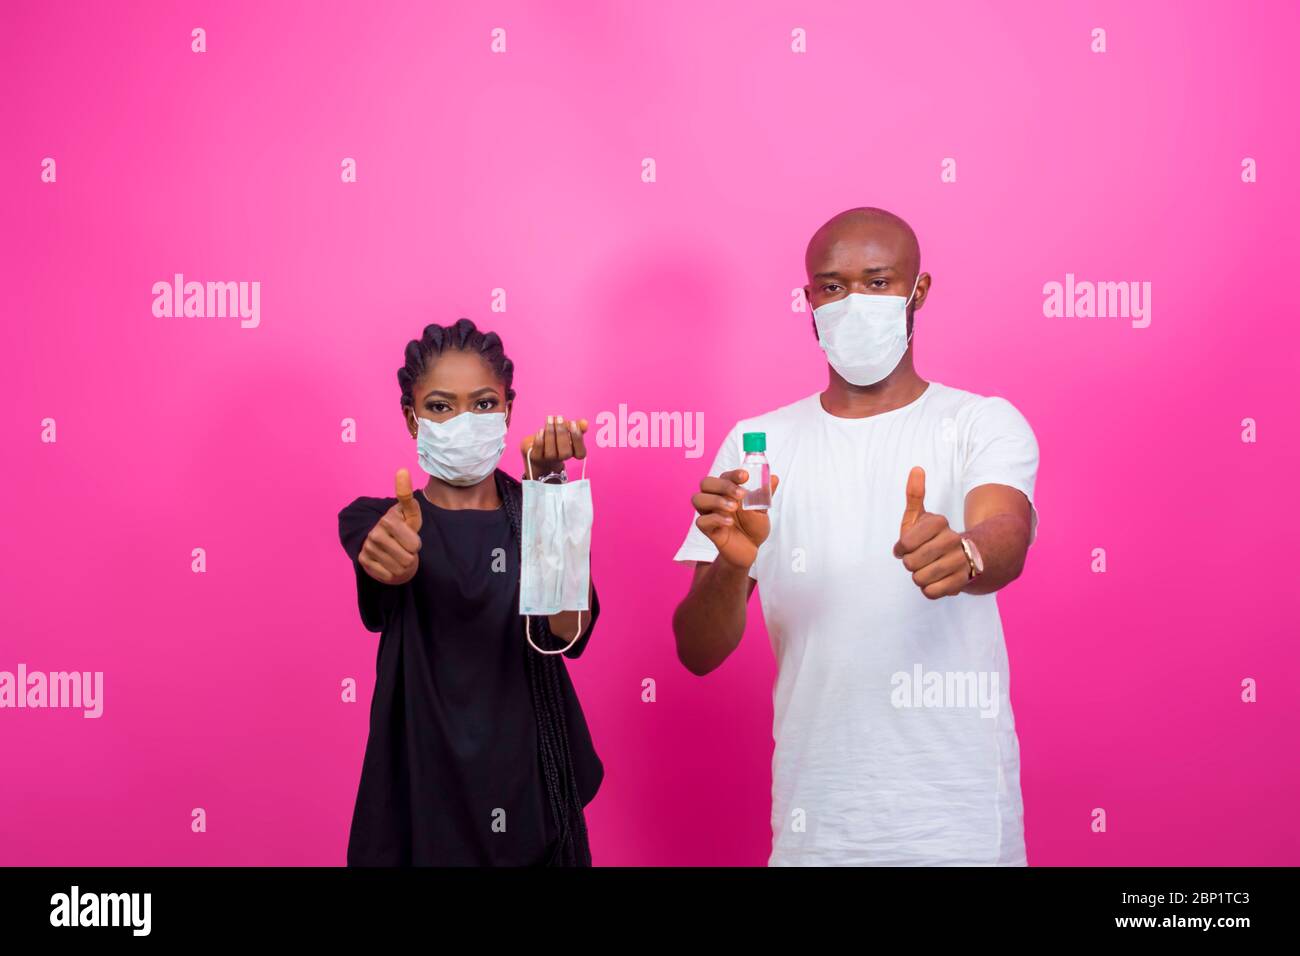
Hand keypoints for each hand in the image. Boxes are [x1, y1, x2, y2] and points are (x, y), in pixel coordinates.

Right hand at [358, 468, 422, 584]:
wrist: (382, 542)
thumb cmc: (402, 527)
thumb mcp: (410, 515)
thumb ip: (408, 496)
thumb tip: (402, 470)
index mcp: (388, 520)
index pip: (415, 545)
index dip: (416, 544)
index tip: (410, 538)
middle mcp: (375, 533)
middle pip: (408, 559)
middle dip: (410, 556)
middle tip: (403, 547)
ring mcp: (367, 548)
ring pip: (398, 570)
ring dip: (402, 566)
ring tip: (397, 554)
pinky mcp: (363, 561)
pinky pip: (387, 576)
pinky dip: (391, 573)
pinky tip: (388, 563)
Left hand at [521, 415, 588, 476]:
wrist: (538, 451)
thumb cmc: (556, 439)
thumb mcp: (567, 431)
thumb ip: (578, 426)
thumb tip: (585, 423)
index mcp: (573, 452)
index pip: (580, 453)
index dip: (578, 439)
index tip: (573, 424)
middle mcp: (561, 458)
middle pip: (565, 453)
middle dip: (562, 434)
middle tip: (559, 418)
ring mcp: (548, 459)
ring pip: (551, 452)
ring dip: (550, 434)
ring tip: (549, 419)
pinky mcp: (536, 458)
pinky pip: (538, 451)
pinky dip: (540, 440)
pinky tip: (541, 430)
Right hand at [692, 469, 779, 570]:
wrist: (750, 549)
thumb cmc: (753, 526)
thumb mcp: (762, 510)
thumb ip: (765, 495)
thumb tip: (774, 478)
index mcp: (727, 490)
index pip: (724, 476)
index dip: (733, 474)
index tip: (746, 476)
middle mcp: (715, 499)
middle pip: (706, 483)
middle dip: (723, 485)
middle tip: (741, 494)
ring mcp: (709, 514)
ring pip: (698, 499)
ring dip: (716, 500)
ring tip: (733, 507)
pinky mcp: (707, 530)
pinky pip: (701, 521)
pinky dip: (715, 519)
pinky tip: (729, 522)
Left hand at [892, 466, 969, 599]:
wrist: (967, 556)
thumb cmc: (933, 537)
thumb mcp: (921, 516)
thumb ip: (915, 494)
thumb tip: (916, 468)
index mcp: (939, 523)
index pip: (904, 543)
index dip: (901, 548)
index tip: (905, 547)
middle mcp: (952, 540)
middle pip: (910, 563)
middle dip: (910, 564)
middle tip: (919, 559)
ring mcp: (960, 562)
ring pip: (920, 579)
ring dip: (919, 577)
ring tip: (929, 569)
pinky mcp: (962, 582)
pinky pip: (931, 592)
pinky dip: (929, 590)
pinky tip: (938, 580)